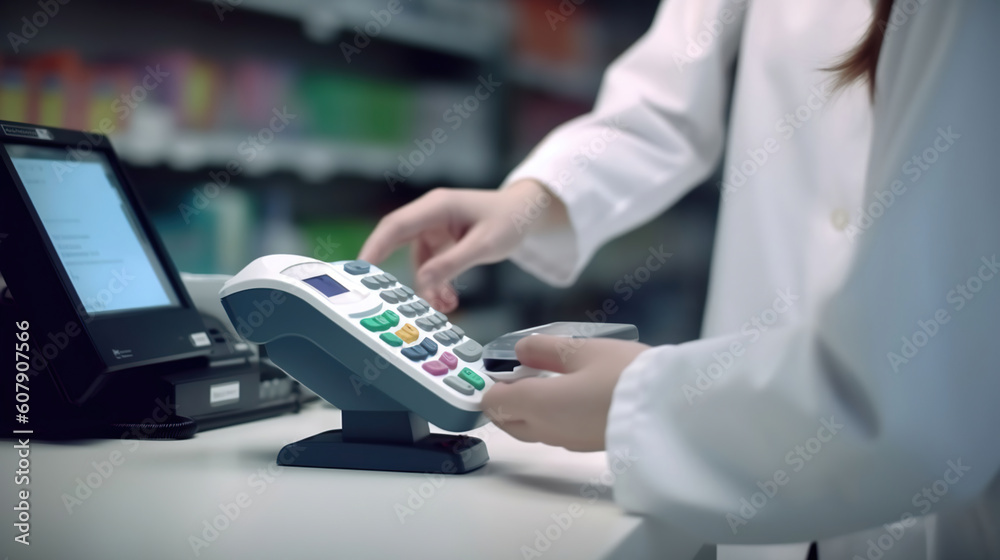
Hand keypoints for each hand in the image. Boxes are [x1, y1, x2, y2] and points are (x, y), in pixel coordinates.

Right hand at [358, 179, 566, 311]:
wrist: (526, 214)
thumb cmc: (509, 221)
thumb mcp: (485, 245)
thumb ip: (453, 263)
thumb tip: (422, 282)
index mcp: (437, 206)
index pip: (395, 226)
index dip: (375, 247)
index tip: (360, 270)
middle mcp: (430, 214)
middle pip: (396, 241)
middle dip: (389, 271)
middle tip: (377, 295)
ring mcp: (434, 227)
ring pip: (417, 260)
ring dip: (426, 285)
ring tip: (443, 306)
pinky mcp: (441, 240)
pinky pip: (430, 265)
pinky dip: (437, 283)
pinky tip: (449, 300)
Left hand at [481, 335, 650, 451]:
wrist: (668, 412)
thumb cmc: (624, 375)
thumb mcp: (582, 349)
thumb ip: (545, 349)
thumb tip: (520, 350)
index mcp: (535, 404)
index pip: (492, 402)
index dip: (492, 382)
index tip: (504, 363)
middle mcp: (544, 429)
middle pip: (506, 420)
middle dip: (506, 397)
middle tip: (524, 369)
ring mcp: (565, 441)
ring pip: (529, 428)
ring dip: (529, 406)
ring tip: (551, 376)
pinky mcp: (585, 446)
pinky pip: (554, 431)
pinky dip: (551, 414)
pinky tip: (572, 393)